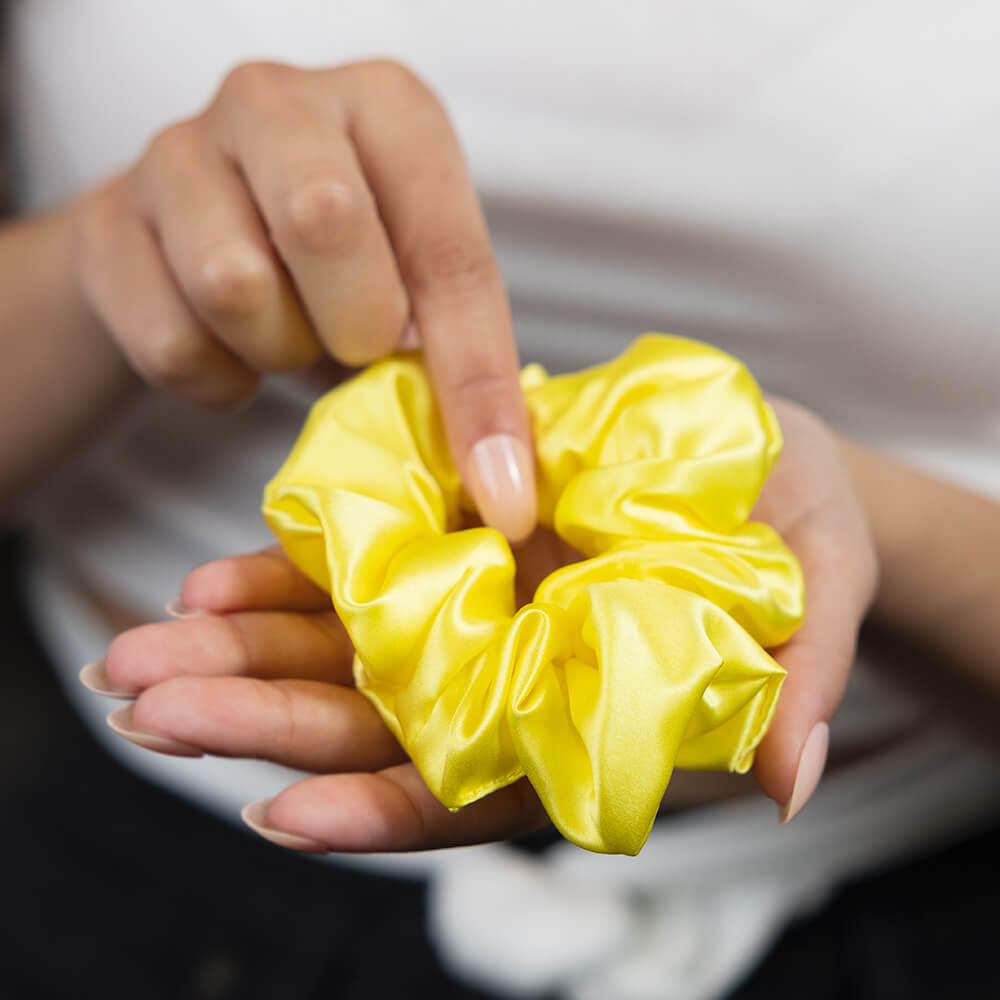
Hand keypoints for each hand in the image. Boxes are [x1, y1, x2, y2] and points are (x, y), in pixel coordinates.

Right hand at [71, 60, 534, 540]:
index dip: (479, 382)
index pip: (450, 251)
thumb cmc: (333, 264)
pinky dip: (214, 378)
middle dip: (353, 325)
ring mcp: (179, 151)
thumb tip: (498, 467)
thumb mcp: (411, 282)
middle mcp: (281, 103)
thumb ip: (449, 343)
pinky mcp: (108, 222)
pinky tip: (230, 348)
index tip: (500, 491)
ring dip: (276, 349)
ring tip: (288, 335)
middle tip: (355, 346)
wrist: (194, 238)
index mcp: (388, 111)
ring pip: (233, 284)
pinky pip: (168, 341)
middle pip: (325, 222)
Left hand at [87, 398, 876, 849]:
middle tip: (149, 711)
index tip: (283, 815)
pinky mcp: (457, 546)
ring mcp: (477, 614)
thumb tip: (794, 779)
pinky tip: (209, 583)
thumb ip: (804, 682)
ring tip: (136, 659)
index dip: (387, 809)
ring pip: (345, 657)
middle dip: (264, 724)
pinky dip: (285, 582)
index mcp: (590, 714)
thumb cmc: (803, 536)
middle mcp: (516, 679)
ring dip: (242, 659)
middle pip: (378, 727)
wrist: (767, 465)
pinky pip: (359, 574)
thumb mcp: (821, 593)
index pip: (481, 790)